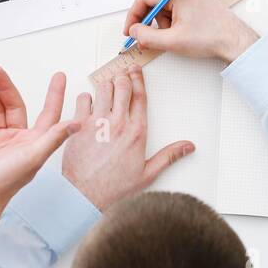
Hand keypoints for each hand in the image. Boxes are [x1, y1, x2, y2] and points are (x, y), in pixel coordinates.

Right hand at [0, 68, 80, 224]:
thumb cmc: (4, 183)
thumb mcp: (33, 157)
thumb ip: (53, 138)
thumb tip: (77, 124)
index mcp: (34, 142)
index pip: (48, 112)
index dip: (54, 94)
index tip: (59, 77)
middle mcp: (18, 139)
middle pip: (14, 105)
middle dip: (5, 87)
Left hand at [62, 68, 192, 210]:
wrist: (86, 196)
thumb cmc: (115, 188)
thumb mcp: (148, 174)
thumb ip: (169, 156)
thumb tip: (188, 146)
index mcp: (136, 132)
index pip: (140, 95)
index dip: (138, 79)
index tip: (136, 70)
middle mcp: (117, 123)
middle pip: (122, 86)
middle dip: (122, 77)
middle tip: (121, 74)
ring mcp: (96, 123)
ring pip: (102, 89)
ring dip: (105, 85)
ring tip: (107, 88)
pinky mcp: (78, 126)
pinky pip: (83, 99)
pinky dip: (86, 98)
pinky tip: (89, 103)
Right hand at [123, 0, 258, 64]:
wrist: (235, 41)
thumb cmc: (211, 37)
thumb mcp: (173, 40)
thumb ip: (148, 36)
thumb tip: (134, 32)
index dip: (134, 15)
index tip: (130, 30)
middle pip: (154, 2)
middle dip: (149, 22)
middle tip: (146, 37)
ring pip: (164, 8)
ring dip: (162, 24)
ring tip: (174, 37)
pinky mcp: (195, 1)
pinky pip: (174, 10)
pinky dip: (172, 23)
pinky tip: (180, 34)